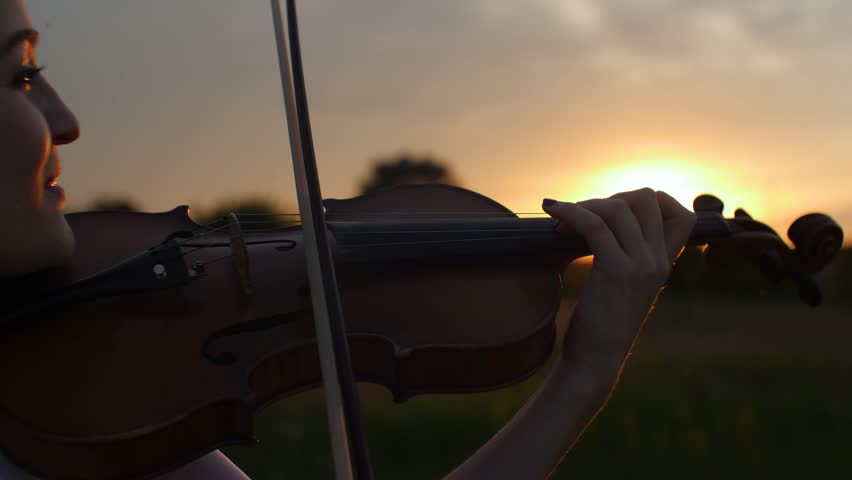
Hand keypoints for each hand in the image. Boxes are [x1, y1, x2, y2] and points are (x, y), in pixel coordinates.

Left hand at [542, 188, 695, 368]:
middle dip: (609, 199)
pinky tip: (553, 214)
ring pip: (617, 208)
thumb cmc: (600, 324)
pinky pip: (594, 225)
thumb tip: (597, 221)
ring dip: (583, 206)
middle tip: (582, 220)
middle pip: (646, 198)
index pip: (682, 213)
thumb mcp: (623, 286)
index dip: (650, 201)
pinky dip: (570, 212)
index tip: (615, 214)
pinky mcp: (617, 271)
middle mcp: (658, 261)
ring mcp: (641, 265)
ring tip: (561, 223)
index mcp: (664, 264)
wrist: (595, 360)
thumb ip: (626, 257)